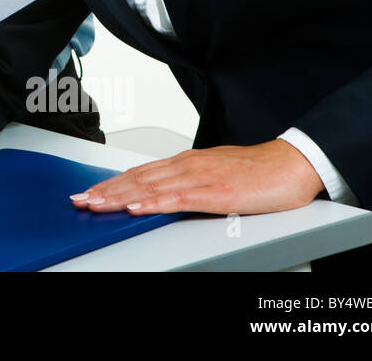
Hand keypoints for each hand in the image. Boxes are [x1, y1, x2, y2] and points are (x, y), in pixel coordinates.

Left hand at [69, 140, 325, 215]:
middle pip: (137, 179)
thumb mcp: (214, 175)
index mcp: (186, 162)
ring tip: (96, 204)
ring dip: (120, 197)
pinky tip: (137, 208)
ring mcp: (200, 178)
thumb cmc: (257, 172)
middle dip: (106, 191)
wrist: (291, 165)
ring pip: (150, 188)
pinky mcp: (216, 193)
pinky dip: (154, 204)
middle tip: (80, 200)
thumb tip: (163, 194)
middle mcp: (187, 166)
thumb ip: (188, 184)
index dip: (111, 183)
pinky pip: (178, 199)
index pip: (139, 173)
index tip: (90, 192)